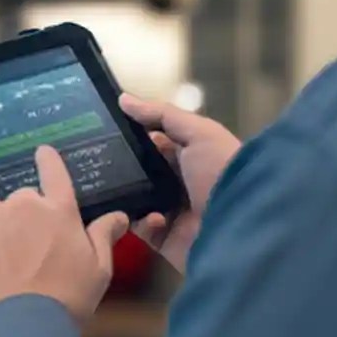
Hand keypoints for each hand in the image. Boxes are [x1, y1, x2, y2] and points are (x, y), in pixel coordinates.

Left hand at [0, 146, 130, 328]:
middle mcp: (21, 204)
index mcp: (57, 210)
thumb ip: (104, 236)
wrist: (20, 331)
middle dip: (23, 221)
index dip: (48, 160)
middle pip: (20, 202)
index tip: (42, 152)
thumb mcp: (98, 271)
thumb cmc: (66, 301)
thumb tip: (120, 214)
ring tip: (1, 268)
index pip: (54, 172)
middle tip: (27, 255)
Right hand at [120, 94, 241, 273]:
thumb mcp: (198, 132)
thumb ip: (161, 114)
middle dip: (120, 166)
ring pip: (134, 199)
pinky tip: (152, 215)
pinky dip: (141, 221)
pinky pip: (140, 227)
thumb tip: (123, 98)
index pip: (153, 143)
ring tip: (110, 186)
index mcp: (189, 156)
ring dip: (125, 193)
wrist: (241, 221)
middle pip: (140, 171)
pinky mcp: (164, 238)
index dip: (131, 136)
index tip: (103, 130)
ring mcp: (170, 211)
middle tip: (95, 158)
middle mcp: (178, 183)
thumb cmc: (222, 170)